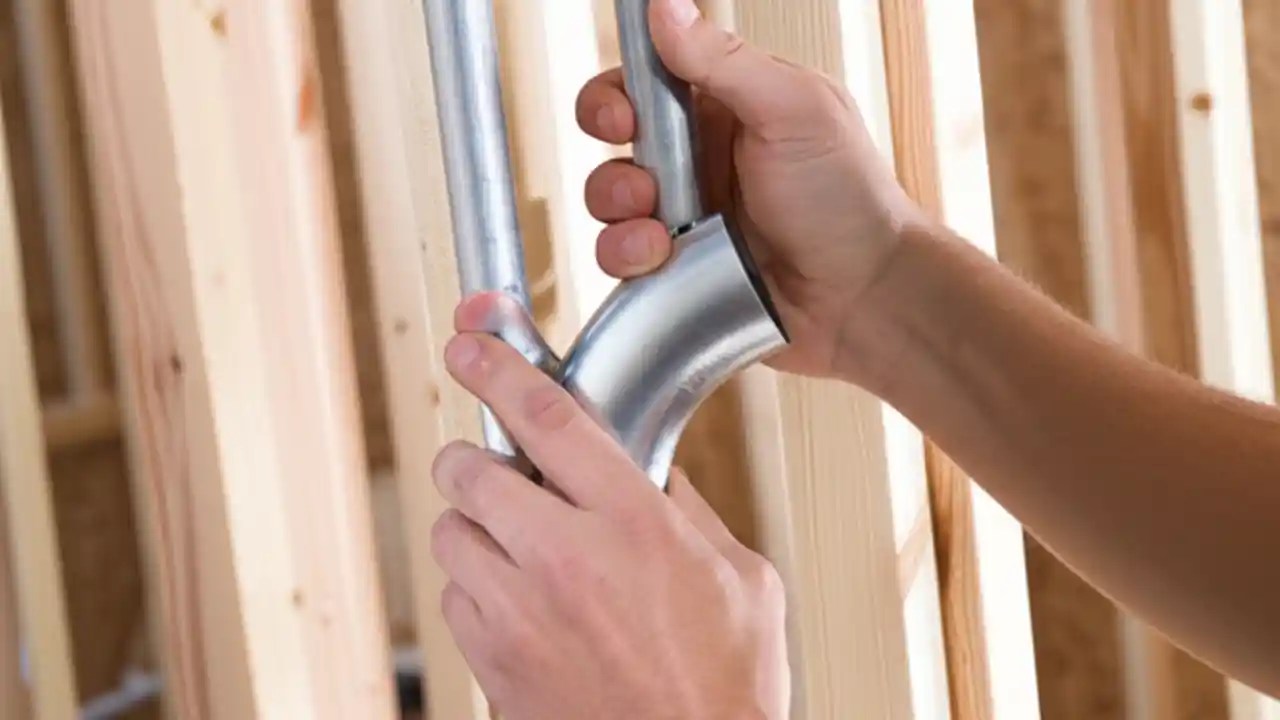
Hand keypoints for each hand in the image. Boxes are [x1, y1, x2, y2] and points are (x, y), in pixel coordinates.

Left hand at [431, 294, 789, 719]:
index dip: (497, 367)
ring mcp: (520, 613)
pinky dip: (476, 588)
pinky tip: (520, 603)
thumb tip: (653, 472)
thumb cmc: (726, 687)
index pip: (546, 418)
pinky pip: (454, 597)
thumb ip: (690, 512)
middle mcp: (566, 559)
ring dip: (476, 527)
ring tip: (519, 547)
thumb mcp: (742, 578)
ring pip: (450, 531)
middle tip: (497, 466)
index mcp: (634, 523)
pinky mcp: (493, 662)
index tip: (471, 342)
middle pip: (469, 468)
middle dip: (474, 457)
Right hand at [578, 0, 927, 379]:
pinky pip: (623, 262)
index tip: (619, 116)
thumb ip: (723, 60)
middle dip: (615, 167)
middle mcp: (700, 162)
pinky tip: (662, 261)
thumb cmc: (848, 198)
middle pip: (616, 149)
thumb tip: (665, 6)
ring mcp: (688, 219)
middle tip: (645, 187)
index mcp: (725, 110)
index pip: (645, 85)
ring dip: (620, 218)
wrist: (866, 296)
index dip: (616, 98)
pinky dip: (628, 260)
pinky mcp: (680, 272)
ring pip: (611, 209)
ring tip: (660, 231)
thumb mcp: (792, 110)